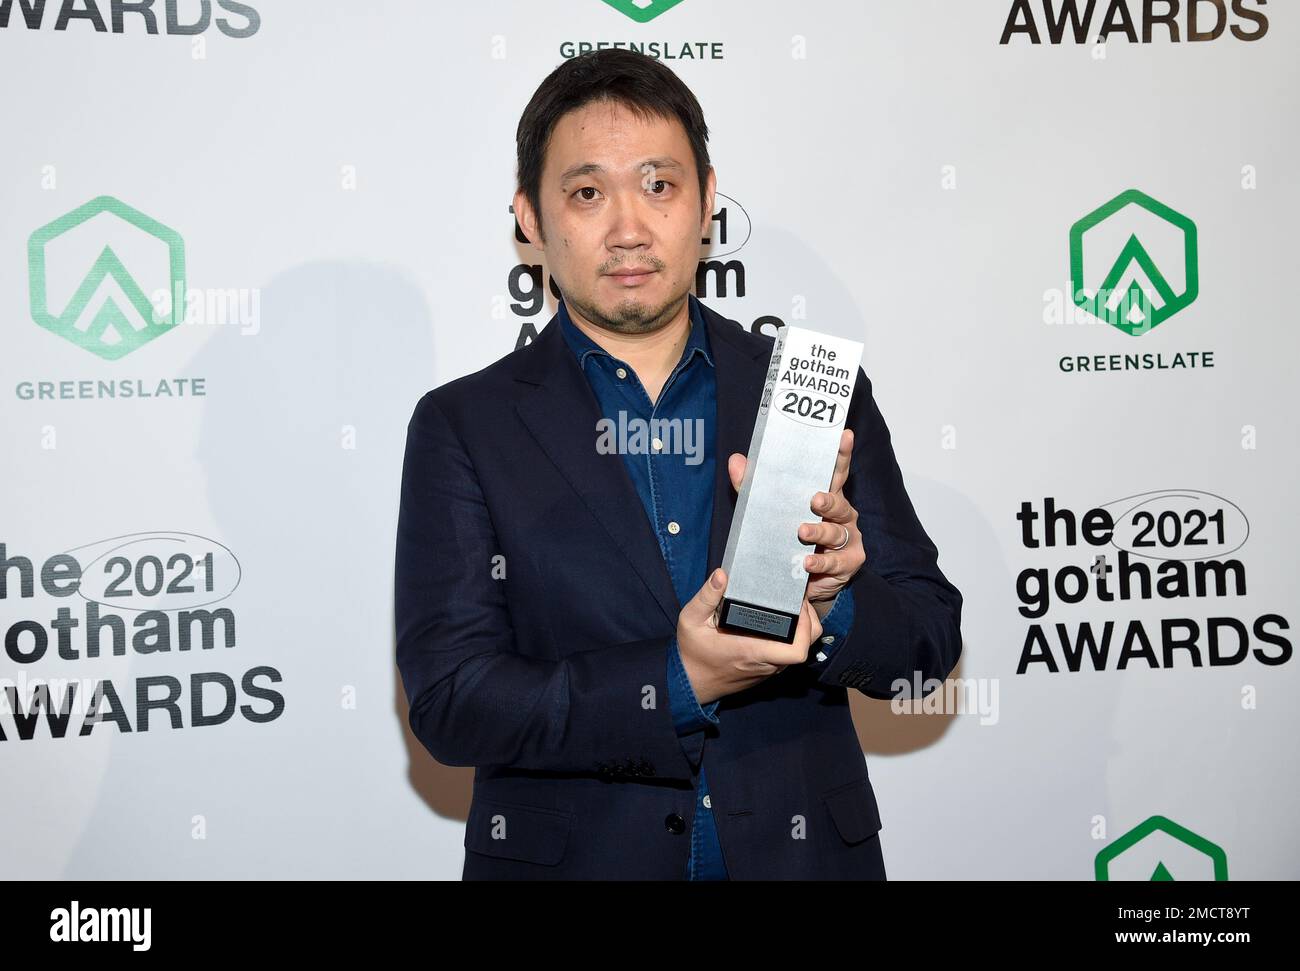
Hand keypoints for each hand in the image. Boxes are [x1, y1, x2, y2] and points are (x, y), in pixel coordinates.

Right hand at [676, 567, 822, 705]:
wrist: (692, 682)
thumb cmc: (693, 652)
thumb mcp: (691, 620)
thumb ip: (706, 597)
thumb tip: (721, 575)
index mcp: (753, 651)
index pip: (797, 650)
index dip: (805, 627)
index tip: (797, 604)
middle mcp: (767, 663)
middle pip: (806, 646)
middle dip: (809, 621)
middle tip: (797, 599)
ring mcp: (769, 669)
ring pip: (801, 651)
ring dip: (803, 629)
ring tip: (792, 606)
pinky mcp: (768, 670)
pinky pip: (790, 654)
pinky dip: (793, 637)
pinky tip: (782, 620)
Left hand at [727, 428, 865, 614]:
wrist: (796, 582)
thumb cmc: (786, 538)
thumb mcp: (766, 511)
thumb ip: (751, 486)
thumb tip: (736, 460)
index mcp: (825, 495)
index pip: (834, 472)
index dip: (841, 454)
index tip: (844, 437)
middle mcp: (841, 513)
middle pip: (839, 501)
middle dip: (828, 500)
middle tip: (815, 499)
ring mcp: (848, 537)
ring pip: (837, 531)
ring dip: (820, 532)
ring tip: (803, 532)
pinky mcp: (849, 561)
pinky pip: (837, 561)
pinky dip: (821, 562)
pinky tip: (808, 562)